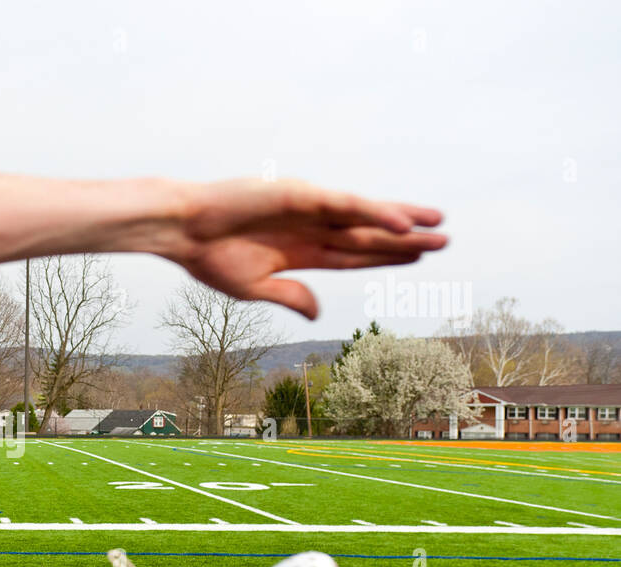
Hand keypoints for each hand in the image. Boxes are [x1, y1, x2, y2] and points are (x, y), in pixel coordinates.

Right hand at [170, 178, 446, 318]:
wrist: (182, 230)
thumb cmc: (208, 257)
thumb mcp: (253, 287)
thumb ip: (290, 295)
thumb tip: (318, 312)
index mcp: (299, 251)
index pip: (353, 256)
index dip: (385, 258)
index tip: (417, 259)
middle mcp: (310, 227)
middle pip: (368, 236)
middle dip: (405, 240)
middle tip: (444, 241)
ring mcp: (308, 209)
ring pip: (366, 217)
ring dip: (403, 221)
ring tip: (438, 225)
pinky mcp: (302, 194)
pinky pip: (348, 206)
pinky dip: (378, 213)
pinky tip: (405, 222)